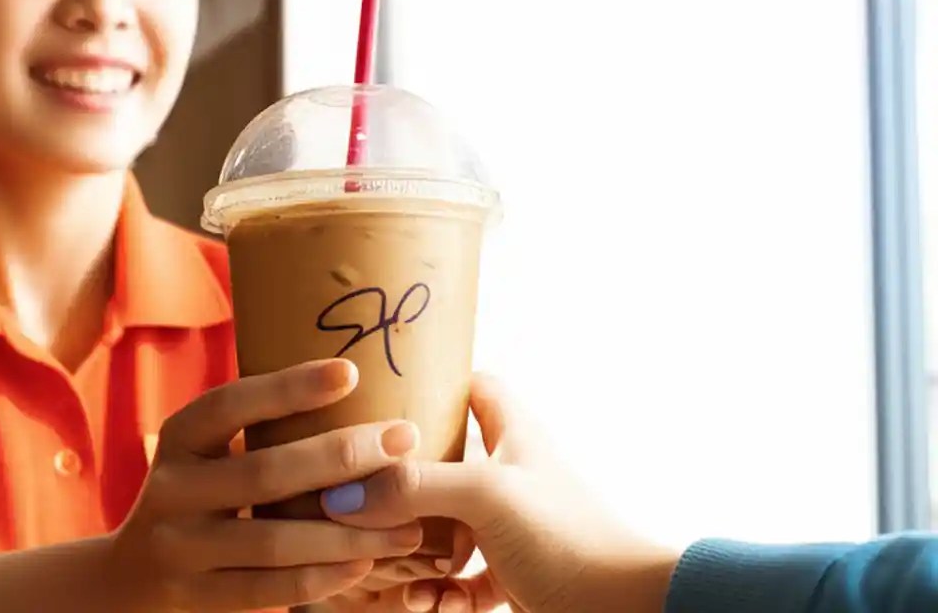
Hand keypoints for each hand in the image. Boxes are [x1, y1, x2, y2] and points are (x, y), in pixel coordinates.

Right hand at [109, 360, 425, 612]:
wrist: (129, 581)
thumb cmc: (199, 498)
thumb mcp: (205, 455)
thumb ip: (257, 430)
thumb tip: (353, 383)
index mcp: (178, 440)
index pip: (230, 405)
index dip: (287, 388)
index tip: (351, 372)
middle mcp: (171, 489)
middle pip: (264, 472)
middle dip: (342, 455)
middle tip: (405, 440)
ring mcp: (180, 548)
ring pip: (273, 539)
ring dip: (349, 532)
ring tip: (409, 524)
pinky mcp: (196, 597)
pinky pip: (270, 588)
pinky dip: (323, 577)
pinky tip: (366, 563)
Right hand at [320, 374, 680, 612]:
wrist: (629, 609)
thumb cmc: (570, 537)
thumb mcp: (486, 495)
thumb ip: (415, 487)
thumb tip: (344, 494)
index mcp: (513, 436)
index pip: (473, 387)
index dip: (434, 383)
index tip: (384, 394)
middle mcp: (510, 475)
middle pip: (444, 460)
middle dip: (402, 479)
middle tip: (361, 490)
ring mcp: (509, 527)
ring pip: (443, 526)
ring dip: (412, 547)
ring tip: (393, 563)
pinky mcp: (511, 575)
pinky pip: (458, 581)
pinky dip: (437, 592)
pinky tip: (428, 602)